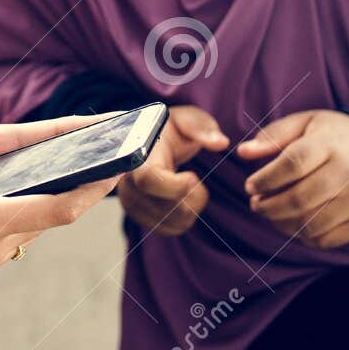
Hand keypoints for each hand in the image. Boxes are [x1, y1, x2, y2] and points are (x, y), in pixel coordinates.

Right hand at [118, 105, 228, 236]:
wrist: (148, 141)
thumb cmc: (170, 129)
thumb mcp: (187, 120)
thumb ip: (202, 128)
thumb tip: (220, 143)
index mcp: (138, 156)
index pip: (148, 180)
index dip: (175, 186)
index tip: (193, 176)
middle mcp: (127, 181)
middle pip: (164, 207)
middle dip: (191, 198)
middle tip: (195, 179)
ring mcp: (130, 201)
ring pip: (170, 222)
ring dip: (191, 208)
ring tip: (189, 187)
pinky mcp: (138, 215)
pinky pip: (169, 230)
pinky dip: (185, 218)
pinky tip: (182, 199)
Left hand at [237, 109, 348, 249]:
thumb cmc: (330, 136)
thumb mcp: (304, 123)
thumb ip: (272, 136)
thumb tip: (242, 152)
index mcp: (330, 145)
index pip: (293, 164)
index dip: (266, 179)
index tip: (250, 185)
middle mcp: (348, 174)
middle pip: (300, 199)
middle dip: (269, 206)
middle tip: (255, 203)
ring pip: (311, 224)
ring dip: (282, 223)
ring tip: (270, 212)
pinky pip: (325, 239)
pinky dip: (302, 235)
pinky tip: (292, 222)